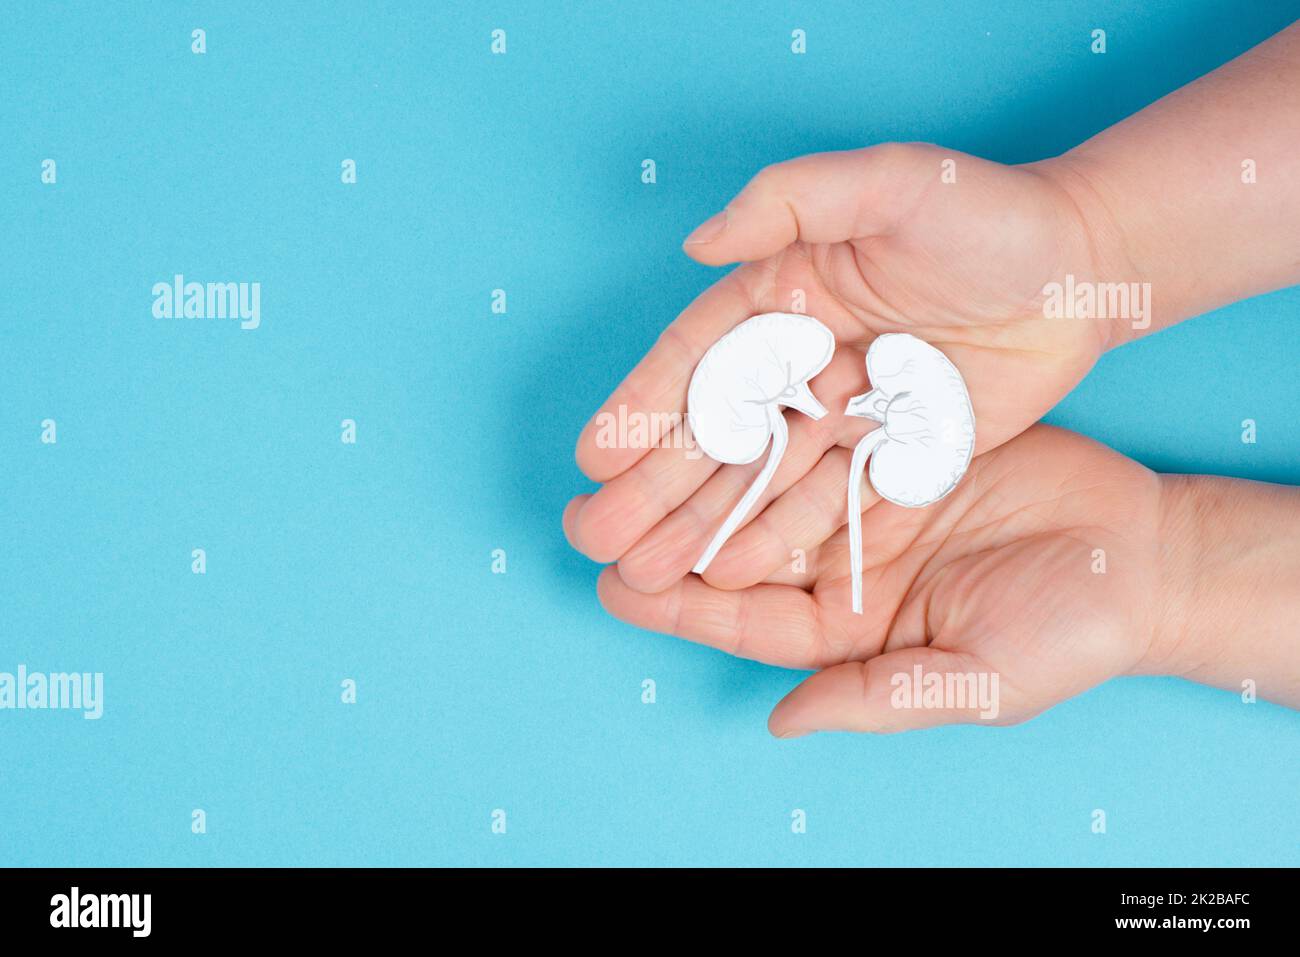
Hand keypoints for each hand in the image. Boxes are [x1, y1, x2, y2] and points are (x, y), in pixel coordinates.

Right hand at [567, 143, 1130, 595]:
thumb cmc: (984, 214)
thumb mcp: (889, 182)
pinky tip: (731, 571)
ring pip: (760, 477)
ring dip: (702, 523)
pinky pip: (826, 503)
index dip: (641, 406)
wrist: (1081, 267)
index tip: (593, 456)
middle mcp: (802, 360)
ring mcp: (843, 412)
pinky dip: (779, 536)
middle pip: (715, 431)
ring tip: (644, 568)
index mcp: (785, 293)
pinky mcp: (890, 452)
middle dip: (653, 483)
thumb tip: (698, 244)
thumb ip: (790, 201)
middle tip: (594, 531)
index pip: (699, 358)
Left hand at [584, 425, 1165, 733]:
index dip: (678, 608)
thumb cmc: (1067, 633)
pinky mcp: (891, 446)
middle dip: (663, 535)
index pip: (745, 620)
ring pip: (763, 484)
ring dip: (699, 470)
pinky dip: (770, 417)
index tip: (612, 587)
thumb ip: (875, 699)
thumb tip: (780, 722)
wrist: (1143, 558)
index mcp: (849, 630)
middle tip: (587, 515)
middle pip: (735, 550)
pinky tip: (718, 398)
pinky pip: (817, 432)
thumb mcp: (971, 679)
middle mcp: (843, 565)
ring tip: (629, 453)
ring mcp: (863, 502)